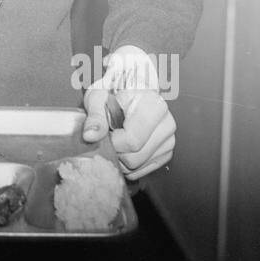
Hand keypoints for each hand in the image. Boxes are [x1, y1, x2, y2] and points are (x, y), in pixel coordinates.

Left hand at [81, 45, 175, 180]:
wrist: (129, 90)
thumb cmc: (114, 91)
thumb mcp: (98, 97)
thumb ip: (95, 116)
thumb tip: (90, 136)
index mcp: (153, 105)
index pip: (132, 140)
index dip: (112, 143)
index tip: (104, 134)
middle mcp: (166, 123)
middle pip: (135, 157)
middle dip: (115, 152)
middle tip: (109, 137)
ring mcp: (169, 140)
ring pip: (138, 166)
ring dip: (121, 159)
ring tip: (117, 140)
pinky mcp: (166, 152)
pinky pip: (144, 170)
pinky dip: (130, 165)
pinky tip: (124, 148)